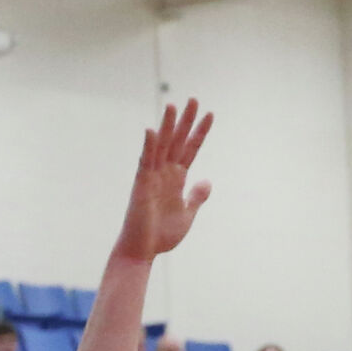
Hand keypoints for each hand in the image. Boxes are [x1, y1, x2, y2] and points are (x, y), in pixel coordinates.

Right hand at [114, 97, 213, 262]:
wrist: (142, 251)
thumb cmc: (161, 235)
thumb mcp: (187, 215)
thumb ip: (196, 197)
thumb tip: (207, 181)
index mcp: (176, 178)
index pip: (190, 149)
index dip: (200, 132)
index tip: (210, 114)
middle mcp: (164, 173)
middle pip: (177, 141)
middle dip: (185, 121)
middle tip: (194, 99)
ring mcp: (152, 177)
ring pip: (161, 147)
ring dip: (167, 127)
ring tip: (173, 106)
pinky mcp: (141, 185)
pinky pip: (145, 162)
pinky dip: (148, 147)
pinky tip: (152, 131)